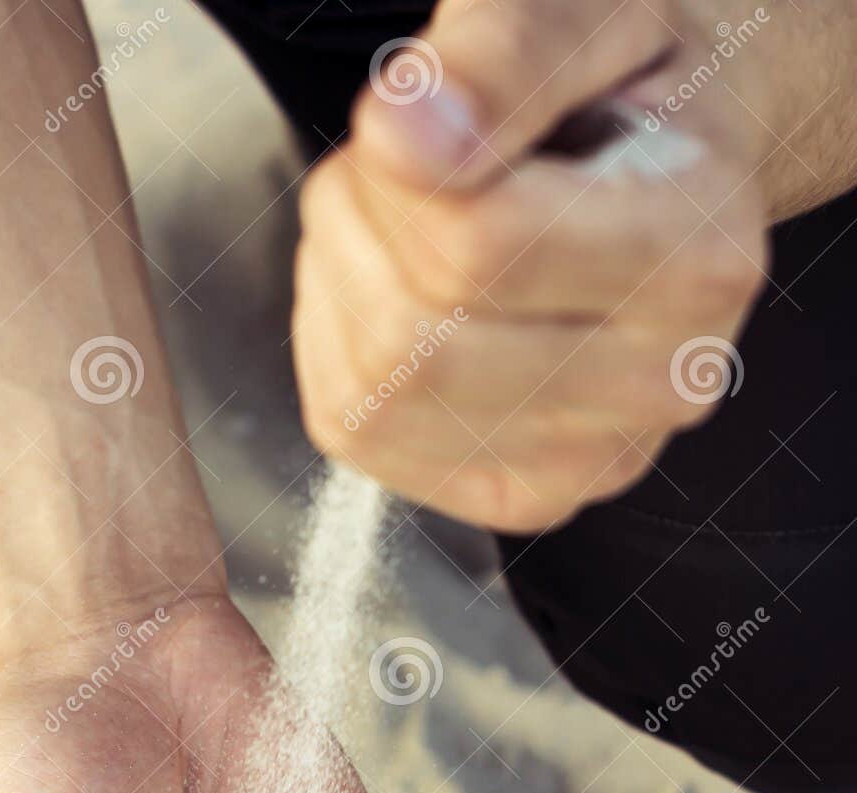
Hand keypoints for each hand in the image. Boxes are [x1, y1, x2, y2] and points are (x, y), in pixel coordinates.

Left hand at [294, 0, 771, 531]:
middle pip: (414, 341)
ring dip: (344, 284)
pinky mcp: (520, 499)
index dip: (399, 164)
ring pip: (377, 396)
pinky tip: (401, 292)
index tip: (422, 107)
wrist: (671, 165)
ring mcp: (591, 463)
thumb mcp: (583, 11)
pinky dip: (339, 348)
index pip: (474, 248)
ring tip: (405, 220)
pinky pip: (358, 431)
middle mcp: (662, 384)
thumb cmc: (626, 86)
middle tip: (406, 162)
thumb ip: (504, 55)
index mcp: (699, 261)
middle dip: (363, 227)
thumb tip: (410, 137)